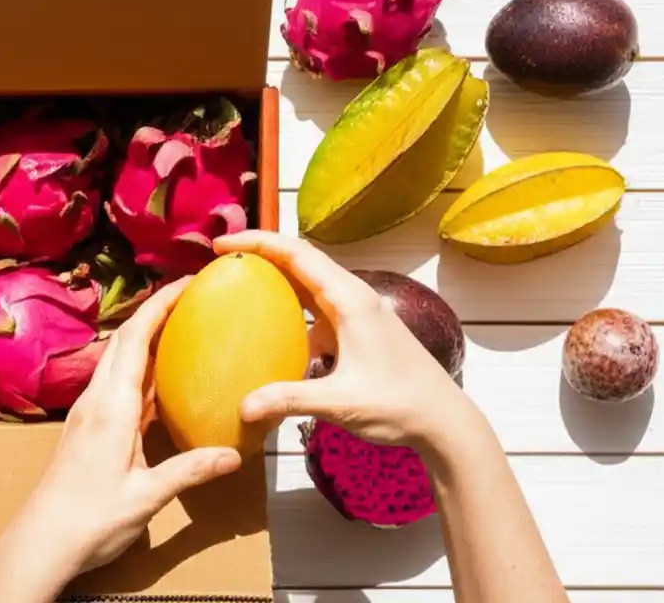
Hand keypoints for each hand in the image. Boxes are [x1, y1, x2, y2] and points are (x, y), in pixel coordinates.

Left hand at [29, 276, 242, 571]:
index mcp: (110, 406)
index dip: (160, 304)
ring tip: (181, 327)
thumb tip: (233, 455)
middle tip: (192, 296)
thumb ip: (189, 471)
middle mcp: (96, 400)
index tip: (188, 282)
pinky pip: (116, 384)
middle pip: (124, 340)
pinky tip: (160, 380)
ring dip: (145, 337)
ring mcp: (88, 413)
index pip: (135, 338)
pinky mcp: (87, 428)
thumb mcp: (147, 496)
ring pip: (117, 360)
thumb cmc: (89, 520)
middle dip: (155, 310)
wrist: (42, 542)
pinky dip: (140, 369)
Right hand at [215, 231, 471, 449]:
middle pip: (301, 260)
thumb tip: (242, 407)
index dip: (258, 243)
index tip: (221, 244)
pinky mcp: (357, 331)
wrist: (444, 421)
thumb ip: (289, 400)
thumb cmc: (399, 405)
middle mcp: (354, 297)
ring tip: (237, 283)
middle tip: (219, 259)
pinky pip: (316, 307)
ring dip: (276, 277)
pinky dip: (289, 306)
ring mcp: (357, 313)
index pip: (297, 254)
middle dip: (260, 253)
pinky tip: (270, 327)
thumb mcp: (340, 403)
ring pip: (309, 282)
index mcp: (351, 300)